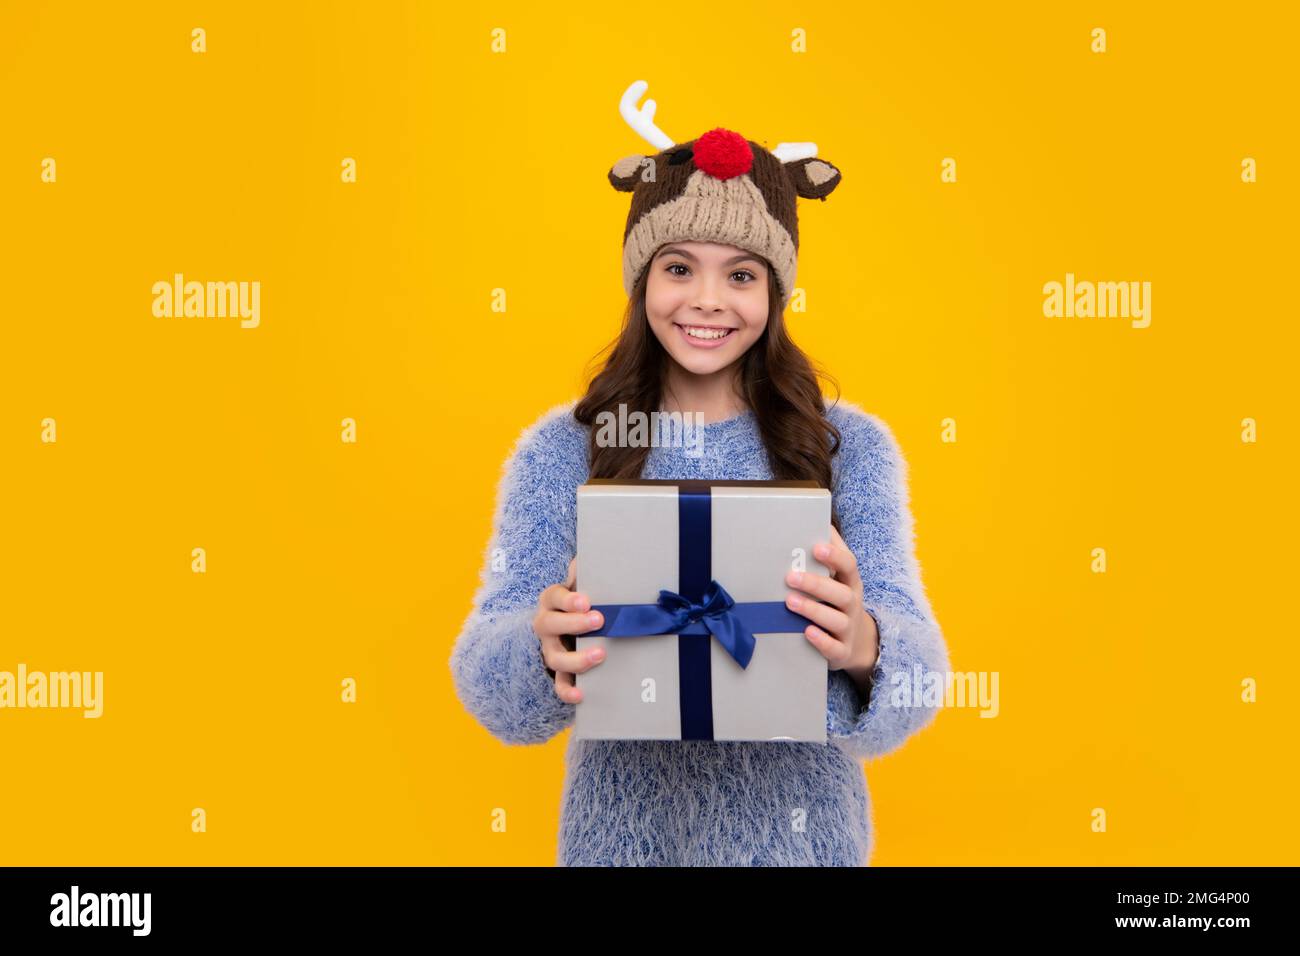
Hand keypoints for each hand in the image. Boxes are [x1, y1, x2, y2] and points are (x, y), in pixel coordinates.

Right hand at [533, 557, 605, 703]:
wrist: (571, 625)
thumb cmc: (582, 601)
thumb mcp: (582, 582)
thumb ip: (587, 570)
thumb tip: (596, 555)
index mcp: (551, 601)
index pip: (553, 597)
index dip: (568, 600)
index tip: (586, 600)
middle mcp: (545, 625)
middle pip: (550, 624)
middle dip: (573, 623)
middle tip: (599, 620)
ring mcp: (550, 650)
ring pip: (554, 658)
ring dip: (576, 659)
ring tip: (600, 655)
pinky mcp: (559, 672)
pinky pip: (559, 685)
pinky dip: (568, 692)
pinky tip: (582, 695)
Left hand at [784, 527, 879, 689]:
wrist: (859, 644)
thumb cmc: (837, 600)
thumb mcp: (838, 578)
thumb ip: (829, 552)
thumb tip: (817, 520)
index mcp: (850, 582)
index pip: (849, 566)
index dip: (835, 557)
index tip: (816, 548)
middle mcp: (852, 605)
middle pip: (841, 594)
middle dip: (816, 584)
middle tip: (790, 576)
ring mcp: (848, 629)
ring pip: (836, 620)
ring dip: (813, 610)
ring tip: (789, 602)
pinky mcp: (842, 652)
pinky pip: (834, 649)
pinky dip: (821, 641)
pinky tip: (806, 632)